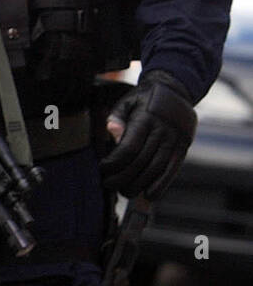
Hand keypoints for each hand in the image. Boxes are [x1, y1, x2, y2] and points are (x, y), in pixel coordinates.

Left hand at [101, 69, 196, 199]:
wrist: (176, 90)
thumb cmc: (144, 98)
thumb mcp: (126, 101)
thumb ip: (116, 117)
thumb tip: (111, 132)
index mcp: (146, 119)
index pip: (129, 147)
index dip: (114, 163)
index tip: (102, 169)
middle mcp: (163, 131)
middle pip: (142, 162)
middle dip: (123, 178)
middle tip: (109, 185)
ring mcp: (175, 140)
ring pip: (157, 169)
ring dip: (140, 185)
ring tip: (125, 192)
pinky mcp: (183, 148)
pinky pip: (173, 171)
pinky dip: (161, 185)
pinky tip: (149, 196)